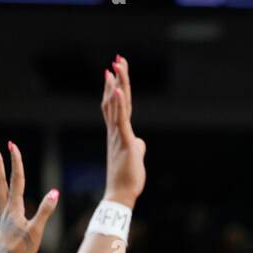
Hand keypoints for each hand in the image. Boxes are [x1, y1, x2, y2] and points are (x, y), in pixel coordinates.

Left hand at [0, 141, 59, 252]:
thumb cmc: (22, 251)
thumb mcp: (37, 231)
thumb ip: (45, 211)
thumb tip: (54, 192)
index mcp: (15, 208)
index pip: (16, 179)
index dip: (15, 161)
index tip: (12, 145)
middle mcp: (5, 209)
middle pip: (0, 180)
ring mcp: (0, 216)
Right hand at [103, 55, 145, 206]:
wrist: (121, 193)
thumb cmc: (128, 178)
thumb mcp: (135, 157)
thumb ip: (136, 146)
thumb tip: (140, 142)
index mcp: (118, 133)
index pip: (115, 105)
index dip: (114, 87)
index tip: (113, 71)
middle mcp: (115, 131)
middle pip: (114, 99)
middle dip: (117, 79)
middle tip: (117, 59)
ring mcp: (118, 135)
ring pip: (116, 105)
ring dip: (117, 84)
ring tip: (116, 66)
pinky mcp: (125, 142)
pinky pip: (121, 120)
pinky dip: (120, 104)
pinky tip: (119, 90)